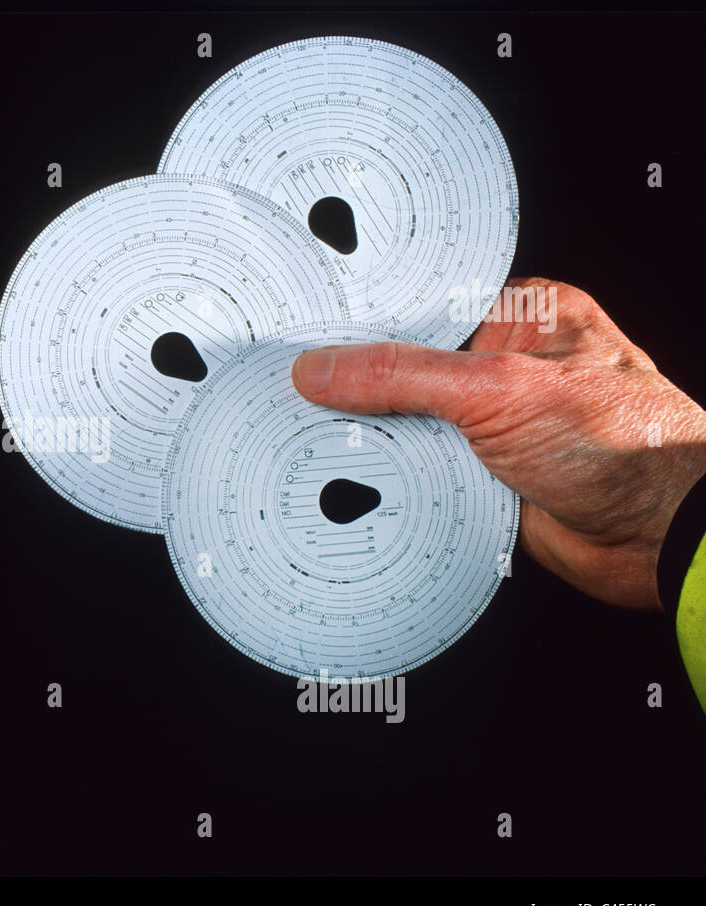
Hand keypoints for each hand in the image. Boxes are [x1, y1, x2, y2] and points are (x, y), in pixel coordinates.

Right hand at [290, 277, 705, 610]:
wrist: (660, 536)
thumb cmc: (628, 443)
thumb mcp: (499, 390)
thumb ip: (404, 376)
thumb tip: (327, 368)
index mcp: (524, 314)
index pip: (424, 306)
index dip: (367, 319)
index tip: (310, 333)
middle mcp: (507, 366)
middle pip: (409, 367)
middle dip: (362, 384)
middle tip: (307, 388)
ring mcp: (494, 423)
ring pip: (408, 423)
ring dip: (377, 436)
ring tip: (327, 430)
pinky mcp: (482, 475)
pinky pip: (418, 470)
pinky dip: (394, 477)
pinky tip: (363, 472)